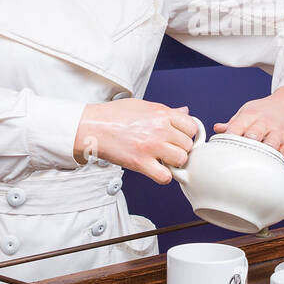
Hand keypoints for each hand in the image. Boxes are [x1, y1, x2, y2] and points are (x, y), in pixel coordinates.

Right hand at [73, 100, 198, 185]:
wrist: (92, 126)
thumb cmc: (114, 116)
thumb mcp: (143, 106)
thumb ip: (167, 111)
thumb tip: (185, 112)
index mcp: (161, 114)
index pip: (191, 126)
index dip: (187, 134)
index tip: (180, 138)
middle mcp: (159, 129)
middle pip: (188, 145)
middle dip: (180, 149)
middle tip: (168, 150)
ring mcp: (151, 146)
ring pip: (181, 160)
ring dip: (174, 163)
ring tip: (162, 159)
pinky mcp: (141, 162)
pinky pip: (165, 176)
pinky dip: (163, 176)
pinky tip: (156, 170)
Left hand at [213, 85, 283, 173]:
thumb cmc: (266, 110)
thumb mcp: (248, 112)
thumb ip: (233, 123)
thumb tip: (217, 129)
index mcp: (250, 115)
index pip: (235, 128)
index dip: (227, 139)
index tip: (220, 152)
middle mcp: (265, 123)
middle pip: (253, 136)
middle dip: (245, 147)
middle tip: (236, 161)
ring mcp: (278, 133)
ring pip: (271, 145)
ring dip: (264, 157)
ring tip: (257, 169)